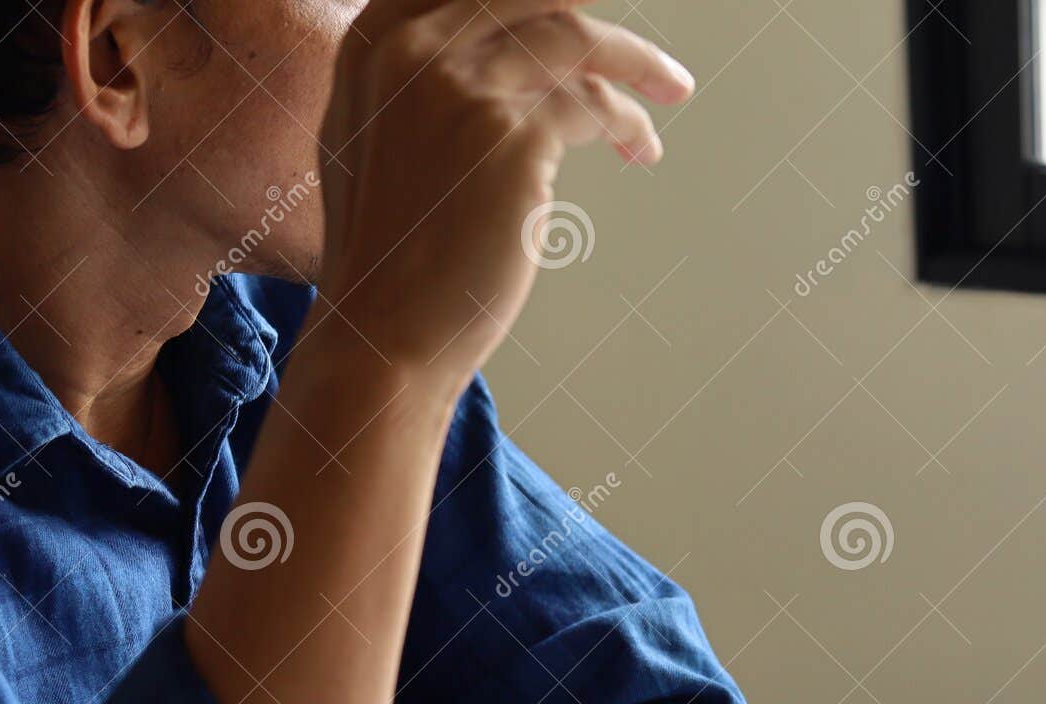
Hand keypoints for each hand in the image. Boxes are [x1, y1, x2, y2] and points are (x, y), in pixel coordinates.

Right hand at [315, 0, 693, 392]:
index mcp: (373, 44)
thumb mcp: (377, 143)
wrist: (385, 330)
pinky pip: (592, 106)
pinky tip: (643, 149)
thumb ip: (419, 85)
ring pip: (574, 37)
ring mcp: (461, 86)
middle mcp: (411, 49)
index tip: (581, 9)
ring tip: (672, 89)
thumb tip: (490, 60)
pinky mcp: (510, 135)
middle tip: (646, 50)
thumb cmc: (391, 257)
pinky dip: (628, 123)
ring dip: (635, 62)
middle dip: (600, 22)